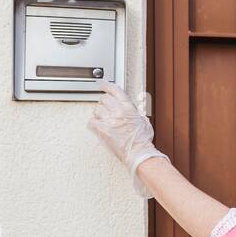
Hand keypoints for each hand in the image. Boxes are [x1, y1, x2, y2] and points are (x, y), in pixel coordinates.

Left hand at [87, 82, 168, 196]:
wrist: (138, 152)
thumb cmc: (142, 140)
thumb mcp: (144, 122)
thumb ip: (136, 113)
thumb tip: (134, 112)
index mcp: (129, 108)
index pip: (116, 91)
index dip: (107, 86)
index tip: (102, 84)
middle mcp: (118, 111)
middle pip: (104, 99)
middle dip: (104, 104)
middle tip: (106, 110)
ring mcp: (110, 120)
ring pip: (96, 110)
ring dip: (99, 115)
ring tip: (104, 121)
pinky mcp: (102, 130)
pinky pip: (91, 122)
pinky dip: (93, 124)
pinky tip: (98, 127)